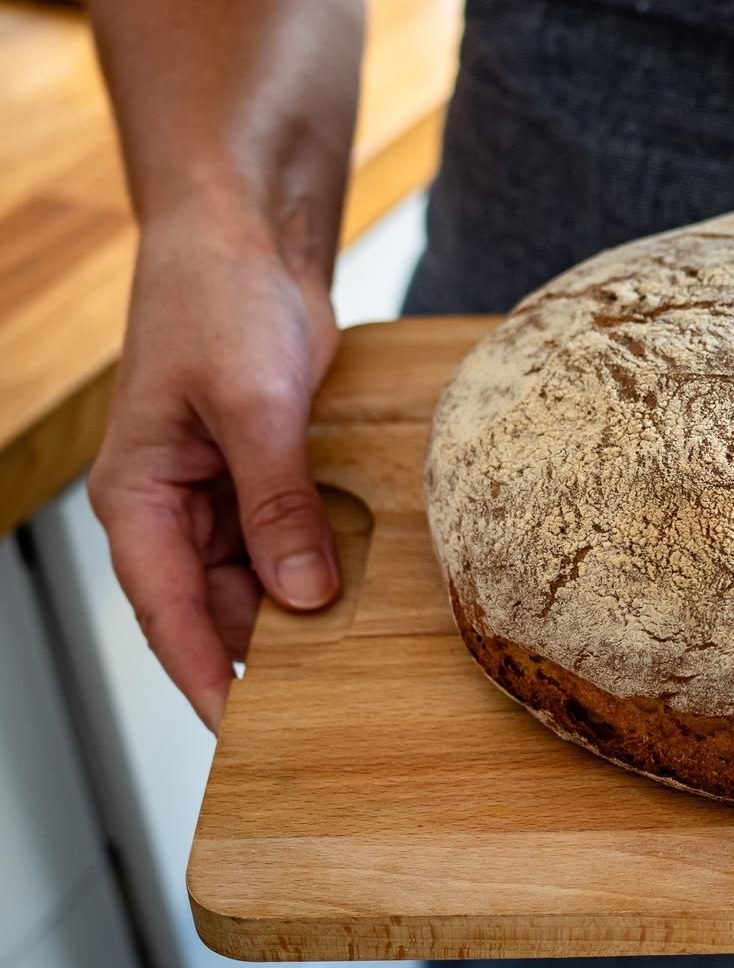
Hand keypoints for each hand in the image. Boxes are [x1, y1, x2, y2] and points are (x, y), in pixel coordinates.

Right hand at [88, 220, 340, 729]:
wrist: (248, 236)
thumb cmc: (220, 300)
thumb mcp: (251, 406)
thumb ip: (278, 503)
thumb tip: (303, 593)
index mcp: (138, 496)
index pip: (167, 610)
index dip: (204, 674)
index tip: (243, 731)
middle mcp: (173, 505)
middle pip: (216, 605)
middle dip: (266, 652)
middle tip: (326, 705)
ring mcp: (220, 492)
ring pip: (257, 578)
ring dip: (300, 609)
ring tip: (354, 660)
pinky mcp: (264, 472)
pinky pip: (289, 538)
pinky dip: (320, 562)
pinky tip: (360, 591)